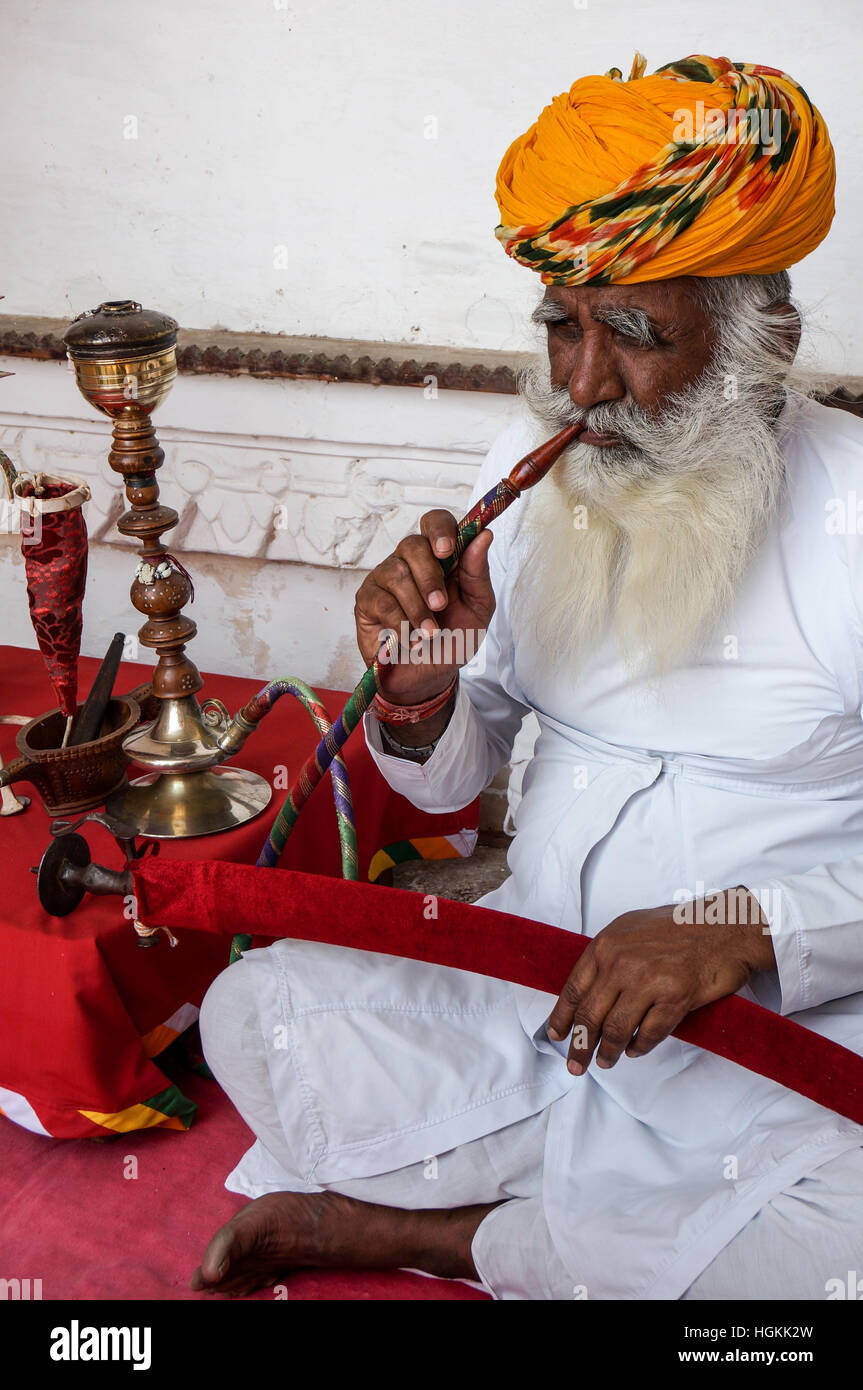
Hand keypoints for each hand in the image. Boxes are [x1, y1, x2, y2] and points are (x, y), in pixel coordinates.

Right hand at [354, 509, 495, 706]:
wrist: (429, 678)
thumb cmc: (454, 639)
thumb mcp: (477, 610)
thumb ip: (478, 574)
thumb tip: (483, 536)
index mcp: (440, 557)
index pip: (435, 522)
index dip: (439, 529)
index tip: (446, 550)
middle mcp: (410, 562)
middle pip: (412, 544)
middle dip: (430, 577)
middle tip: (441, 605)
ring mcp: (385, 578)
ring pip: (396, 573)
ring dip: (417, 608)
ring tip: (429, 634)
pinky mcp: (366, 600)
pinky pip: (381, 600)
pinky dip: (400, 623)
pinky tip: (410, 639)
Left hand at [547, 889, 775, 1073]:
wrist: (724, 926)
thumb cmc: (679, 927)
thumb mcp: (630, 930)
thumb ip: (607, 957)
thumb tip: (587, 991)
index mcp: (606, 945)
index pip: (573, 990)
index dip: (562, 1018)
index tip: (557, 1036)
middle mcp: (622, 963)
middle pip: (590, 1015)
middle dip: (579, 1045)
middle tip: (575, 1064)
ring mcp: (648, 980)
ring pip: (616, 1029)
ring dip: (608, 1052)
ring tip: (605, 1062)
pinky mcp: (675, 997)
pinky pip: (649, 1033)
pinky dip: (639, 1047)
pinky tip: (634, 1050)